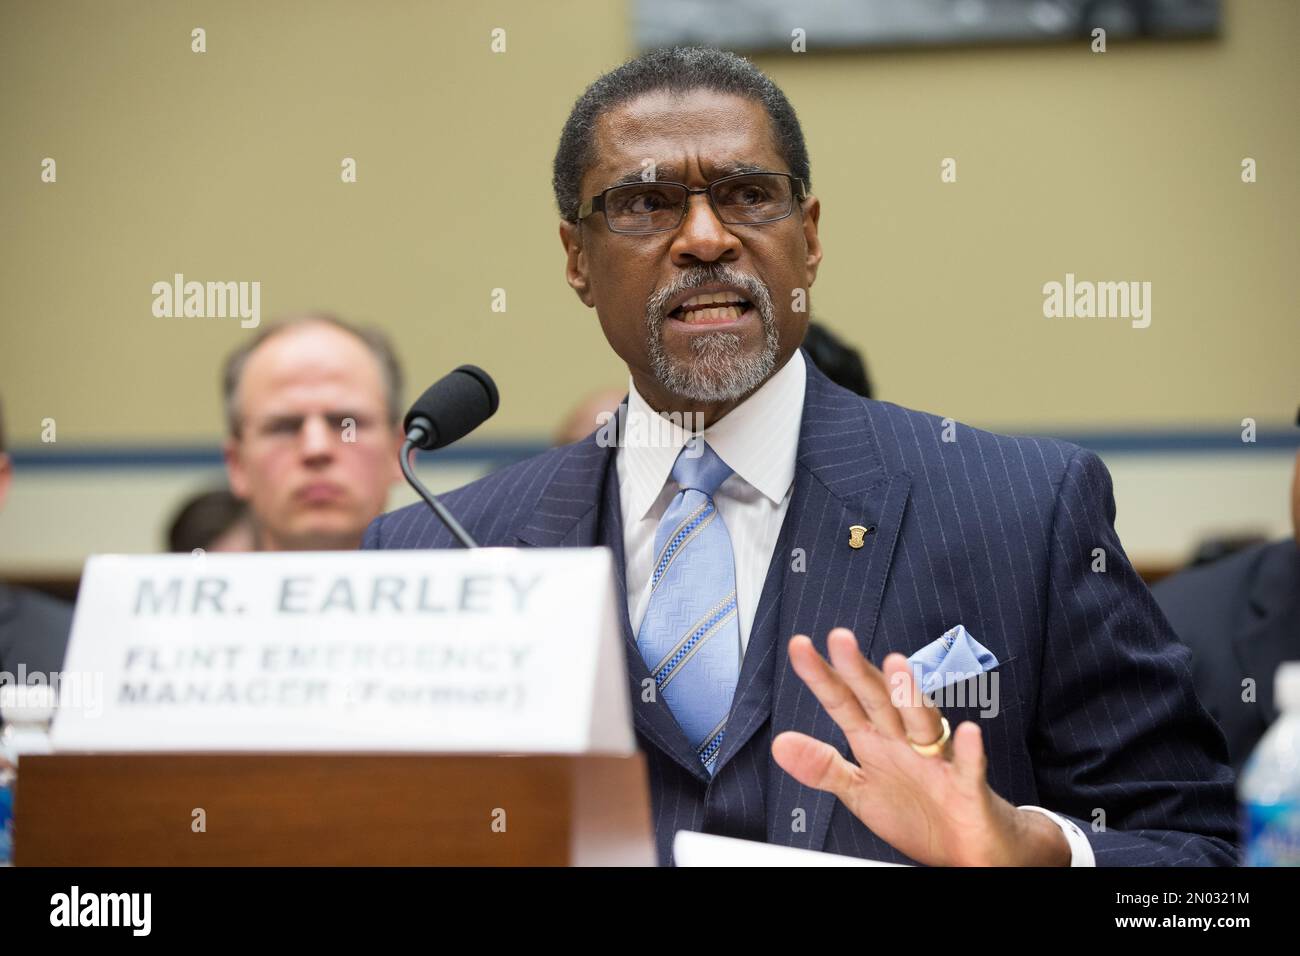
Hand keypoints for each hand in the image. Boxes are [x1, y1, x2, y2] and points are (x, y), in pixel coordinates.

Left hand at [771, 628, 1069, 865]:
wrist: (967, 847)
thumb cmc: (917, 812)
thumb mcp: (858, 791)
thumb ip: (822, 766)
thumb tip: (779, 743)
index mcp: (875, 741)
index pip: (843, 701)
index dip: (820, 676)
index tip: (799, 647)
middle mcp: (904, 741)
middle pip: (879, 699)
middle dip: (859, 670)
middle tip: (840, 639)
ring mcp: (936, 760)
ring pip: (922, 720)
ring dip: (910, 695)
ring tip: (896, 667)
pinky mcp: (968, 787)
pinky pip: (968, 766)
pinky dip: (969, 750)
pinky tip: (967, 732)